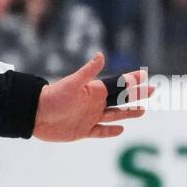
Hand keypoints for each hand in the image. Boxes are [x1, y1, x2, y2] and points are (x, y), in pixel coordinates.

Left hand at [32, 53, 151, 141]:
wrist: (34, 115)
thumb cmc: (53, 98)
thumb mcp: (72, 83)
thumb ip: (88, 71)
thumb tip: (101, 55)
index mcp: (94, 91)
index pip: (118, 84)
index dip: (131, 80)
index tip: (144, 74)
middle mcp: (94, 103)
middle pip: (121, 100)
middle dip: (136, 95)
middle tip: (152, 90)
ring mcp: (90, 117)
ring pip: (114, 115)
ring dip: (128, 113)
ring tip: (142, 111)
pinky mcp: (84, 131)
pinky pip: (101, 131)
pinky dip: (111, 131)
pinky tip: (121, 129)